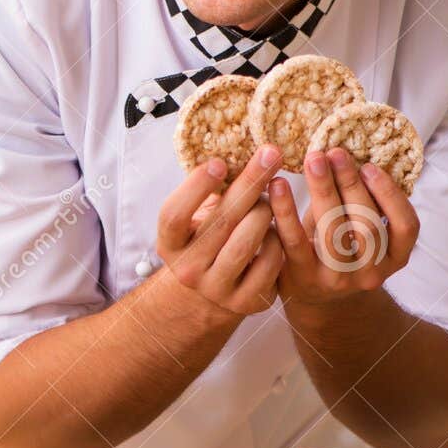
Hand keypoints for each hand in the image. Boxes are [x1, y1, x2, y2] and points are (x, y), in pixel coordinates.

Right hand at [156, 145, 285, 315]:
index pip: (174, 214)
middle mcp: (188, 269)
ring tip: (270, 199)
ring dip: (265, 212)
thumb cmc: (208, 239)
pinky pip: (271, 262)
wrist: (212, 292)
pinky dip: (278, 240)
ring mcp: (216, 289)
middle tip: (271, 154)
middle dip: (250, 182)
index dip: (196, 187)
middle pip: (220, 221)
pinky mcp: (247, 301)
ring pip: (248, 241)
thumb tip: (237, 146)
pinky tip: (276, 230)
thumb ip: (210, 192)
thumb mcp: (198, 217)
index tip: (220, 161)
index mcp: (169, 244)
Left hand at [269, 147, 419, 307]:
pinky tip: (277, 185)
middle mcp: (371, 273)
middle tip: (334, 152)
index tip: (370, 165)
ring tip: (313, 161)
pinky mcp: (304, 279)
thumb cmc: (337, 248)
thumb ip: (362, 200)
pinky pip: (295, 241)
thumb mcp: (359, 228)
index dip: (391, 195)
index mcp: (394, 257)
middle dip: (351, 183)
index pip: (406, 227)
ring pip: (335, 233)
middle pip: (367, 225)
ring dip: (324, 191)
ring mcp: (339, 279)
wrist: (312, 298)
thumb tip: (353, 149)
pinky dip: (285, 211)